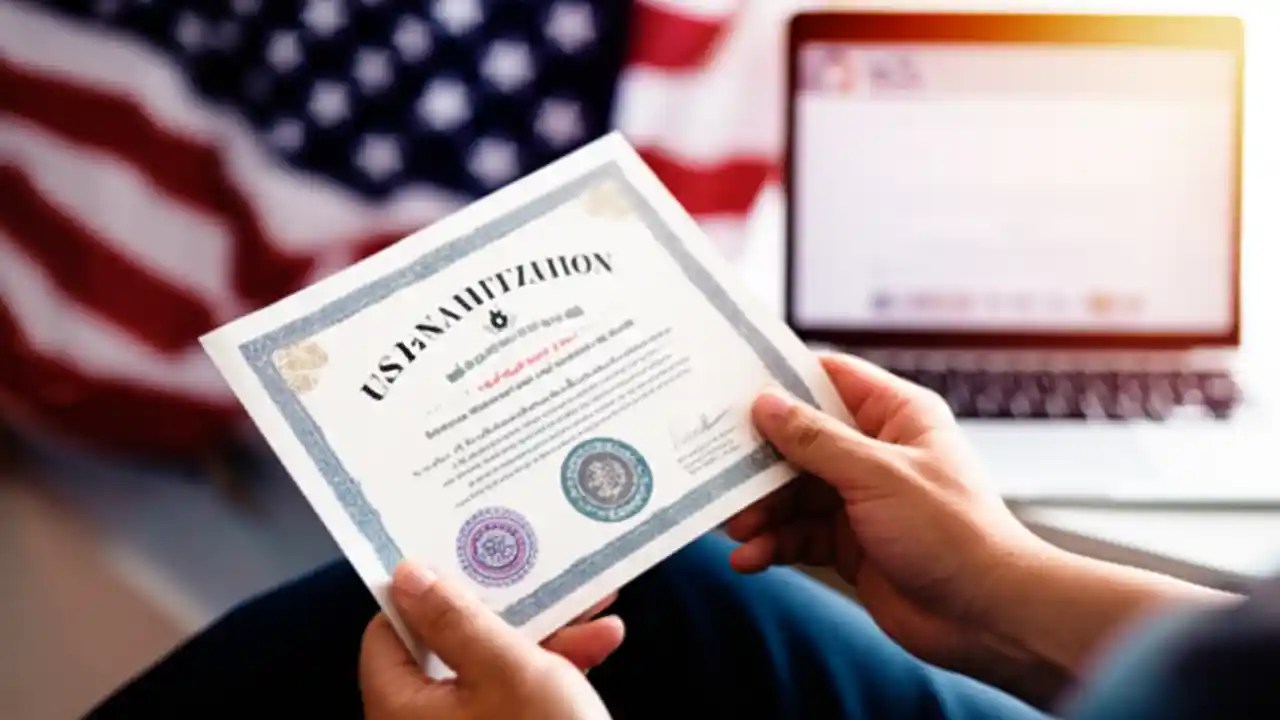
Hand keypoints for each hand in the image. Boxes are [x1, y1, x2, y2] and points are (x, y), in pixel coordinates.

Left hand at [360, 563, 617, 719]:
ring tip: (596, 616)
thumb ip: (458, 617)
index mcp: (399, 710)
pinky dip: (551, 676)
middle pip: (448, 648)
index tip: (466, 558)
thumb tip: (407, 575)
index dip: (426, 592)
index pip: (388, 633)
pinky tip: (599, 648)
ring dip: (545, 640)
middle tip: (545, 581)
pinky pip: (512, 701)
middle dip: (510, 613)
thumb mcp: (510, 668)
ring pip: (489, 672)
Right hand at [727, 353, 1040, 671]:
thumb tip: (766, 404)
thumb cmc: (954, 534)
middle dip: (760, 459)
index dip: (784, 378)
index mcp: (897, 416)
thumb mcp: (878, 475)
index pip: (831, 378)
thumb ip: (816, 440)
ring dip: (761, 509)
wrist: (987, 617)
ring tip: (736, 525)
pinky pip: (797, 534)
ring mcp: (860, 499)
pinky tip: (750, 557)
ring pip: (792, 491)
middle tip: (718, 468)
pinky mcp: (849, 543)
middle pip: (800, 439)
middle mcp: (876, 452)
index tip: (734, 384)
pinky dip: (772, 544)